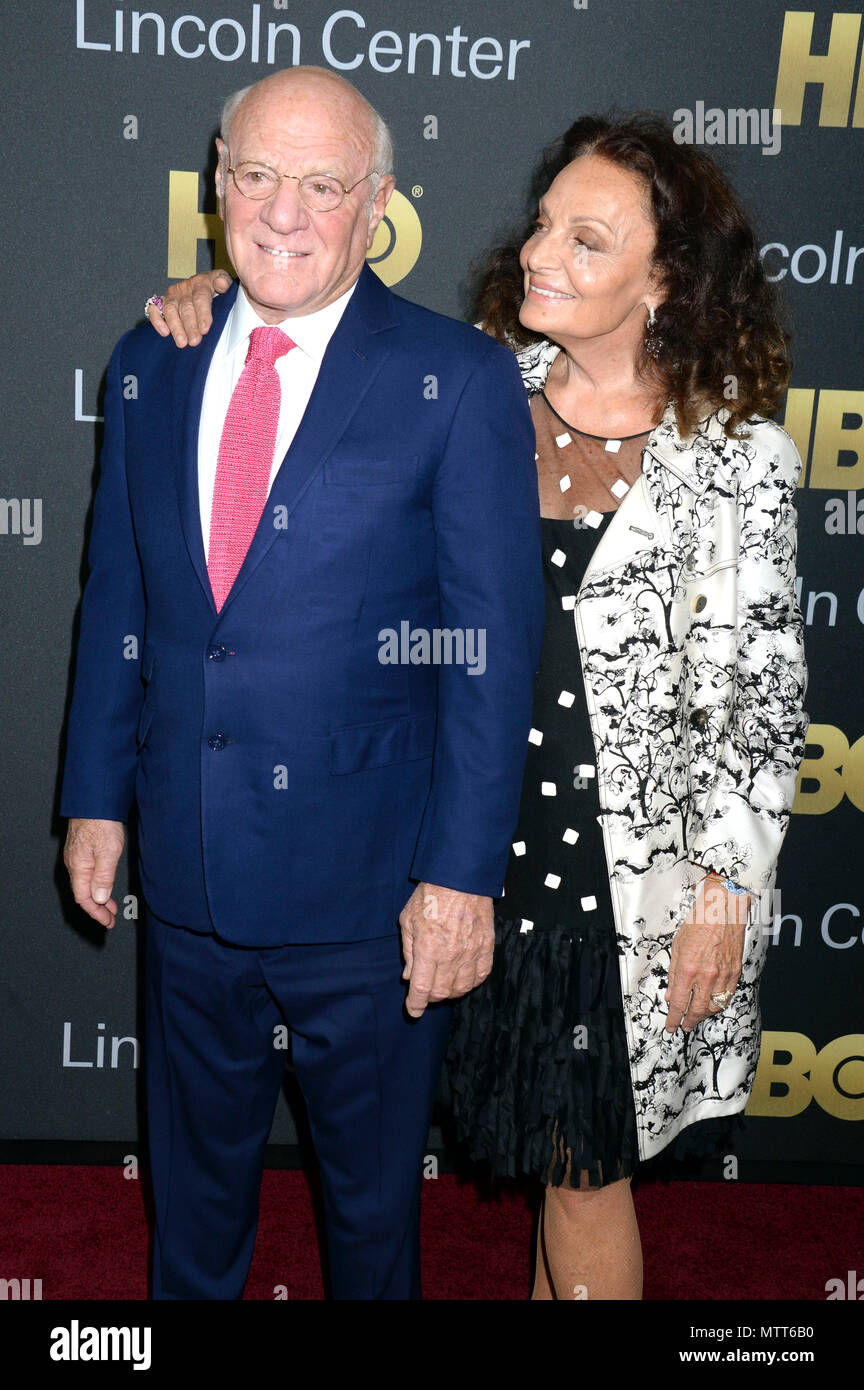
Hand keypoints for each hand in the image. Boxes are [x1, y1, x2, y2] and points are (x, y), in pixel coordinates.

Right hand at [63, 818, 124, 927]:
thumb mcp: (108, 851)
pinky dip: (96, 885)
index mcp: (79, 867)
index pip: (84, 898)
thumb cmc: (101, 822)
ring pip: (85, 884)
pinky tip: (104, 885)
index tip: (107, 922)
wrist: (94, 800)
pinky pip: (86, 875)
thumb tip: (99, 899)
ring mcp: (76, 857)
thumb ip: (103, 876)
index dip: (96, 913)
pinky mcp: (81, 850)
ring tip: (110, 907)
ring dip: (98, 898)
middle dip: (97, 909)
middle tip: (110, 919)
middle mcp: (73, 864)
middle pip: (83, 894)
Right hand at [147, 270, 232, 346]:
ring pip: (170, 309)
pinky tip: (164, 332)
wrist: (206, 288)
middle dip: (190, 325)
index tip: (205, 329)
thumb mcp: (225, 283)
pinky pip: (154, 309)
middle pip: (186, 307)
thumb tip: (221, 284)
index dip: (203, 314)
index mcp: (201, 282)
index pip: (201, 298)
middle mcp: (185, 287)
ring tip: (181, 342)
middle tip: (194, 341)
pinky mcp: (162, 302)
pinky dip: (157, 320)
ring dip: (175, 327)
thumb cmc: (217, 290)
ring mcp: (172, 295)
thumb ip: (225, 283)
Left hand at [399, 883, 493, 1017]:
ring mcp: (472, 952)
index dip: (416, 1005)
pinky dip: (471, 982)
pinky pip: (481, 975)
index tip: (413, 1011)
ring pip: (462, 988)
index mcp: (429, 948)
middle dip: (431, 997)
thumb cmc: (430, 896)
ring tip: (444, 984)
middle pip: (442, 992)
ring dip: (451, 991)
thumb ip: (408, 952)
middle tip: (426, 991)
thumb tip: (409, 976)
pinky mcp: (487, 946)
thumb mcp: (408, 921)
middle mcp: (451, 954)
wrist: (461, 877)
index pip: (422, 988)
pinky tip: (463, 978)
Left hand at [664, 878, 748, 1032]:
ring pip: (714, 1006)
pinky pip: (728, 996)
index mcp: (689, 968)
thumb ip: (674, 974)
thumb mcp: (678, 946)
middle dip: (689, 1022)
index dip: (674, 1019)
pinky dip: (719, 1004)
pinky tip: (712, 1004)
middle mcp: (707, 974)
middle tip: (684, 1026)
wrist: (723, 908)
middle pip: (698, 1010)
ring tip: (696, 1016)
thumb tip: (671, 995)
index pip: (680, 1003)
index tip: (671, 1026)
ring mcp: (724, 974)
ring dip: (704, 1015)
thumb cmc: (699, 921)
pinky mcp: (736, 971)